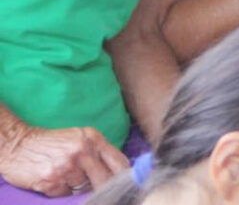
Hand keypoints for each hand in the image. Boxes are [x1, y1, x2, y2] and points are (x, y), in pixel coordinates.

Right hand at [0, 124, 127, 196]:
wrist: (18, 145)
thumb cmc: (52, 143)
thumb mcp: (79, 138)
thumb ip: (98, 151)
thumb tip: (120, 171)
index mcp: (93, 138)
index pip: (119, 163)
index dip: (124, 177)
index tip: (126, 184)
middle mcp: (82, 152)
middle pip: (106, 180)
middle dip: (103, 187)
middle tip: (99, 188)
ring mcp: (67, 167)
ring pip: (84, 189)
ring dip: (78, 187)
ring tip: (67, 176)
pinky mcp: (52, 181)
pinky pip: (66, 195)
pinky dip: (62, 191)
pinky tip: (54, 180)